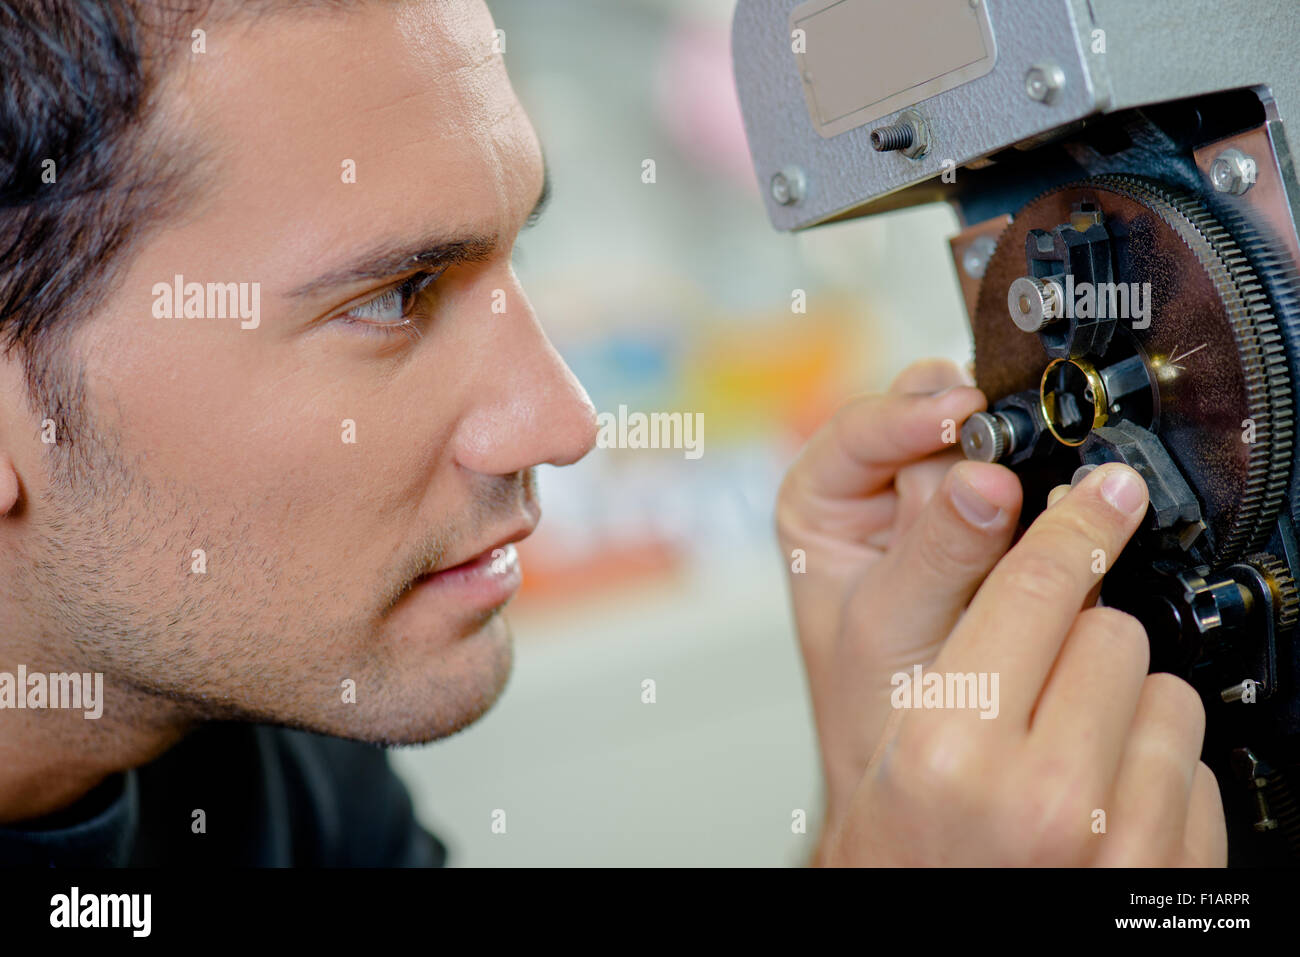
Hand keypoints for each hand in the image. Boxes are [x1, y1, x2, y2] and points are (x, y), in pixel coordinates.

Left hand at [776, 359, 1020, 853]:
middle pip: (941, 430)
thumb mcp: (889, 627)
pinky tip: (1066, 529)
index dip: (912, 415)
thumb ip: (935, 554)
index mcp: (826, 501)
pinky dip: (1058, 514)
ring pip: (1000, 459)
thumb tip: (987, 481)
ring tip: (1043, 510)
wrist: (925, 781)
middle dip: (982, 445)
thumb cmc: (873, 707)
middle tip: (1017, 470)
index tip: (962, 417)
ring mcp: (955, 513)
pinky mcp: (1014, 540)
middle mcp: (887, 495)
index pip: (862, 428)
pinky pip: (1043, 504)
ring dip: (1028, 478)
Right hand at [823, 462, 1226, 865]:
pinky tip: (1103, 799)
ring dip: (1126, 707)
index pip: (1036, 591)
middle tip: (1035, 683)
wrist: (921, 941)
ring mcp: (1118, 844)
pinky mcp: (1172, 875)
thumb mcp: (894, 738)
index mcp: (949, 747)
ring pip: (1168, 697)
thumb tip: (1051, 552)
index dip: (1074, 525)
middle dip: (1079, 640)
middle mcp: (1041, 798)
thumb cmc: (899, 851)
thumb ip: (967, 642)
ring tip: (1067, 750)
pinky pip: (1196, 771)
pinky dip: (1156, 770)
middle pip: (1112, 634)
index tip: (1105, 493)